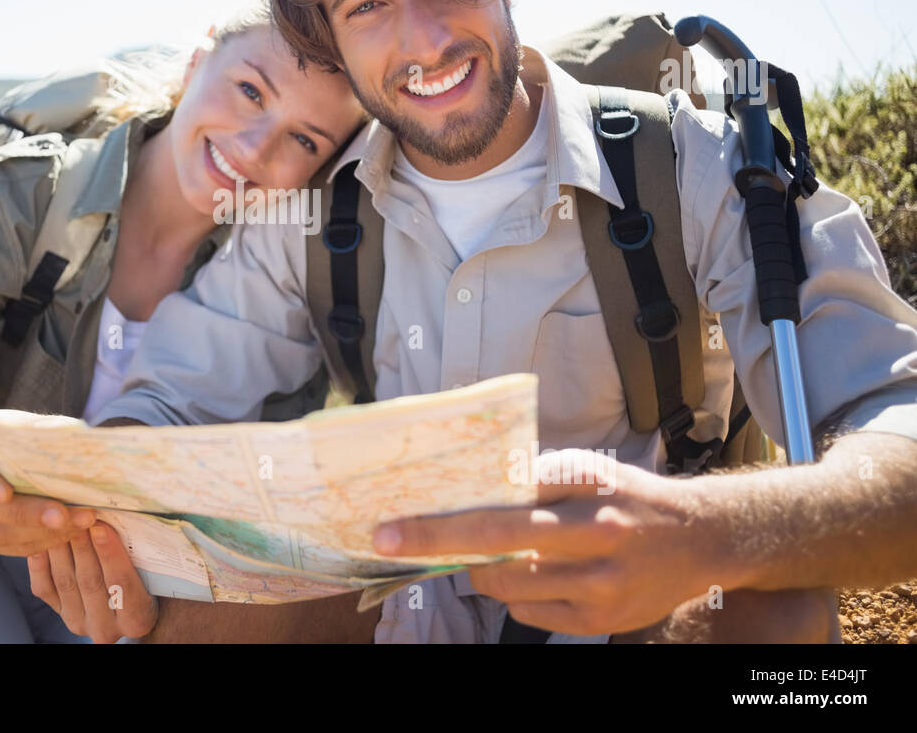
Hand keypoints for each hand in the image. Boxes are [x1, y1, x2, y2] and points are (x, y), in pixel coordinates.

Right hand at [0, 427, 94, 555]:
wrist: (15, 453)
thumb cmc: (16, 432)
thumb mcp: (23, 423)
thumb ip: (38, 431)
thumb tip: (72, 439)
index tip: (5, 493)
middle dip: (25, 513)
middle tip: (61, 514)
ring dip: (43, 530)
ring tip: (80, 520)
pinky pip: (14, 546)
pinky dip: (46, 540)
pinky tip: (75, 529)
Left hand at [27, 522, 157, 642]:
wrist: (129, 605)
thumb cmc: (150, 582)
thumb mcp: (154, 576)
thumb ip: (144, 557)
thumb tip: (128, 518)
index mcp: (137, 619)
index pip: (122, 584)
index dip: (110, 554)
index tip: (100, 527)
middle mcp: (106, 628)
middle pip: (91, 582)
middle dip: (82, 546)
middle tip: (76, 516)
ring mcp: (80, 622)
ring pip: (65, 582)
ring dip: (61, 549)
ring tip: (59, 521)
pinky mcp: (59, 613)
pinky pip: (44, 587)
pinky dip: (40, 562)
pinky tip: (40, 539)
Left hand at [372, 448, 715, 635]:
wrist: (701, 538)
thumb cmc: (629, 495)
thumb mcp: (588, 468)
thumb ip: (535, 478)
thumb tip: (468, 489)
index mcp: (586, 486)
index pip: (502, 499)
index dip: (443, 516)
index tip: (394, 521)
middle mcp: (595, 533)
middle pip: (497, 542)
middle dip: (434, 542)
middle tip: (387, 540)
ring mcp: (600, 583)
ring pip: (508, 584)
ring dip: (480, 570)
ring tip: (481, 556)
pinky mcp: (603, 621)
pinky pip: (531, 613)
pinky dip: (514, 596)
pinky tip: (528, 576)